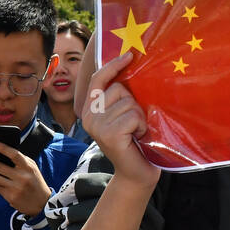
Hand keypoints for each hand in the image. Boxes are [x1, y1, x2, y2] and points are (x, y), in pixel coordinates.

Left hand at [0, 142, 51, 215]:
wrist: (42, 203)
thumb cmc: (35, 182)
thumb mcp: (32, 169)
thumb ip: (20, 161)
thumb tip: (0, 153)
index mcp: (28, 167)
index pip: (14, 155)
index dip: (2, 148)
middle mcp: (22, 177)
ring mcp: (15, 188)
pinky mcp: (10, 197)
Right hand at [80, 52, 160, 186]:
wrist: (136, 173)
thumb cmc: (134, 143)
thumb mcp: (122, 116)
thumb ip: (119, 99)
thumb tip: (131, 67)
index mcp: (89, 110)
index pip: (99, 80)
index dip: (113, 66)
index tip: (129, 55)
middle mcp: (88, 116)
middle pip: (119, 89)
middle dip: (134, 103)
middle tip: (134, 123)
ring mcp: (97, 125)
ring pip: (128, 102)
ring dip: (140, 117)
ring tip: (136, 132)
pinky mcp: (108, 134)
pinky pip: (133, 116)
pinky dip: (142, 126)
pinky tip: (138, 138)